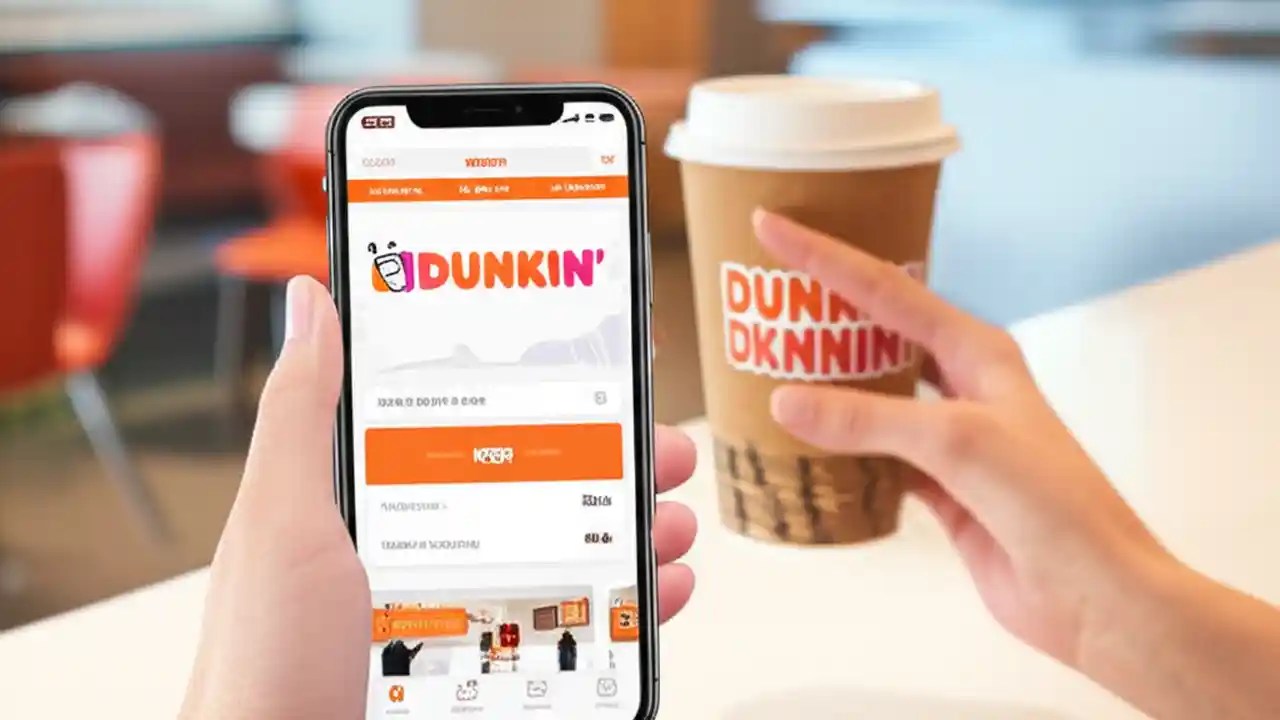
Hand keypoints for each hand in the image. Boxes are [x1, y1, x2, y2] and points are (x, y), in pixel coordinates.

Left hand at [180, 276, 697, 719]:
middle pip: (538, 483)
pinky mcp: (499, 672)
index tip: (588, 347)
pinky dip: (634, 604)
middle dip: (610, 452)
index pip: (468, 417)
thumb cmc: (261, 666)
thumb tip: (313, 300)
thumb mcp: (281, 523)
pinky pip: (583, 628)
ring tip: (673, 508)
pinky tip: (663, 584)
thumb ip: (303, 413)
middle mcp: (432, 551)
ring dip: (636, 523)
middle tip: (656, 431)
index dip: (532, 381)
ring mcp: (469, 612)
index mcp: (378, 502)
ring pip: (573, 551)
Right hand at [753, 210, 1169, 666]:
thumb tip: (784, 401)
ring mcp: (948, 437)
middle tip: (760, 297)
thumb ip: (868, 419)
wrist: (1094, 591)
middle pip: (875, 335)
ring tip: (765, 369)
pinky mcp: (938, 486)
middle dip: (820, 315)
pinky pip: (872, 456)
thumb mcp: (956, 444)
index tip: (769, 226)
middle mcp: (962, 384)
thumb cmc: (1051, 502)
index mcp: (976, 350)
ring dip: (824, 388)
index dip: (822, 255)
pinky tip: (800, 450)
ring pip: (870, 398)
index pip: (883, 288)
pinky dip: (838, 454)